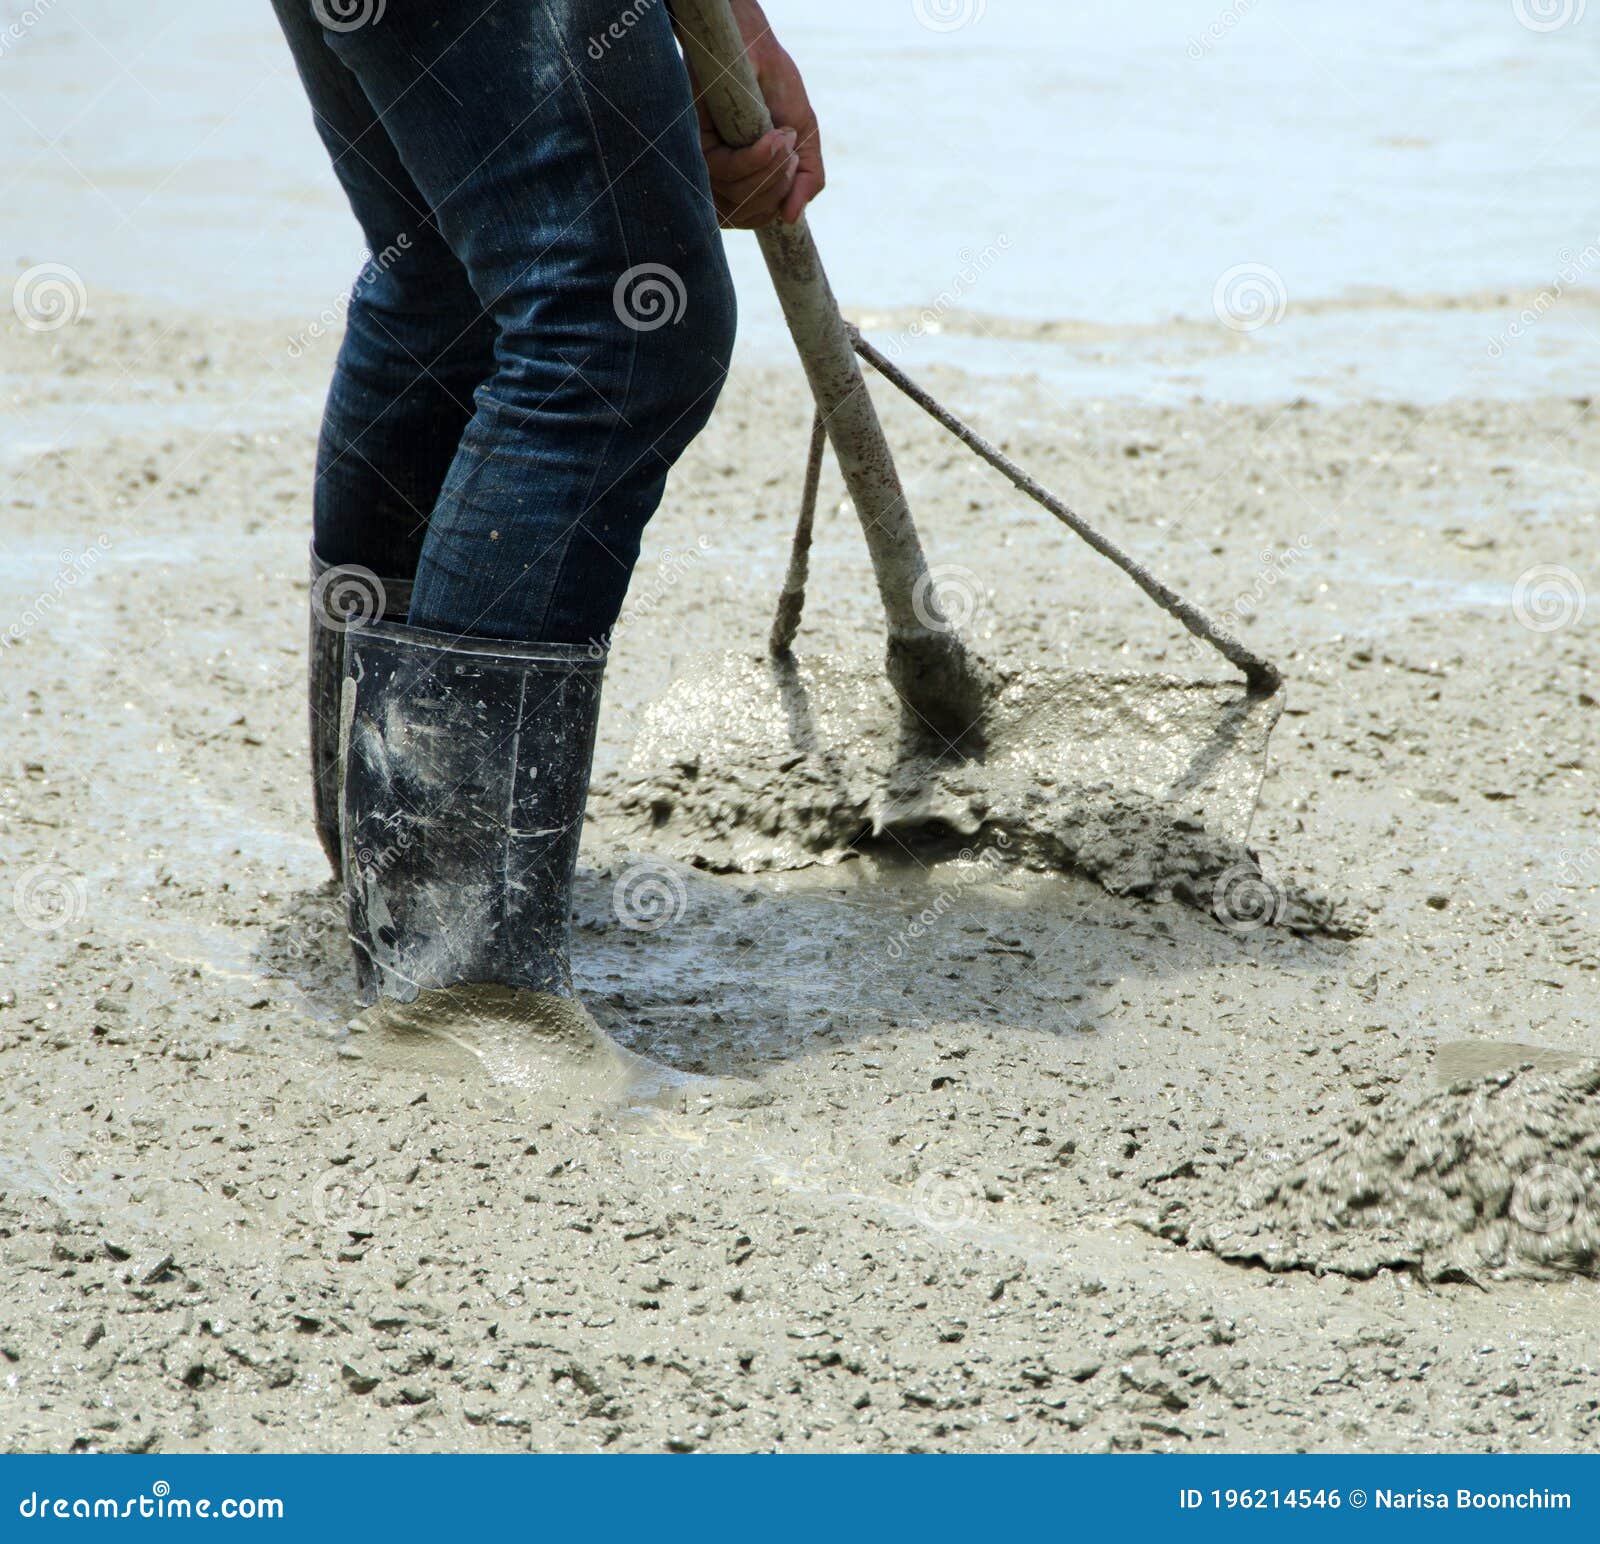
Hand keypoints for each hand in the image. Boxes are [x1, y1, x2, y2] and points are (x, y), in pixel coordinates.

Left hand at [685, 0, 824, 228]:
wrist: (758, 48)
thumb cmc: (779, 88)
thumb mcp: (804, 136)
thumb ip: (807, 179)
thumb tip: (790, 219)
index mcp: (745, 179)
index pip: (755, 218)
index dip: (777, 206)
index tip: (794, 168)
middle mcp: (722, 174)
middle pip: (749, 214)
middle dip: (778, 187)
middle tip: (790, 150)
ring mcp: (707, 161)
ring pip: (738, 197)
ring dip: (771, 171)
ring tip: (784, 135)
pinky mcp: (697, 143)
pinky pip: (726, 171)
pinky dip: (755, 159)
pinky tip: (773, 138)